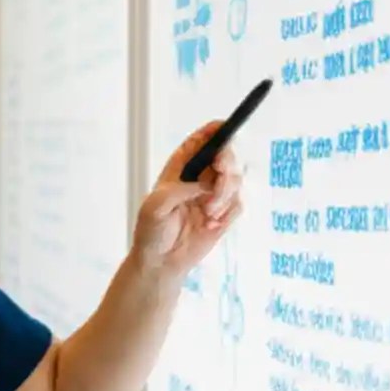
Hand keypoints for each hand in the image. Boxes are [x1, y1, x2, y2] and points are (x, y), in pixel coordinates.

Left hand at [130, 120, 244, 276]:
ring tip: (208, 212)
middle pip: (226, 155)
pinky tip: (211, 223)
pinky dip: (228, 212)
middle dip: (227, 162)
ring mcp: (213, 195)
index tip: (224, 127)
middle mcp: (199, 177)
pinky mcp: (224, 214)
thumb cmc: (151, 231)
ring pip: (236, 179)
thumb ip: (180, 190)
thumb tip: (206, 185)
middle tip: (221, 174)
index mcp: (180, 168)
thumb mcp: (156, 206)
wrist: (161, 262)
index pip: (201, 141)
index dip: (214, 131)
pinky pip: (238, 203)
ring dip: (225, 194)